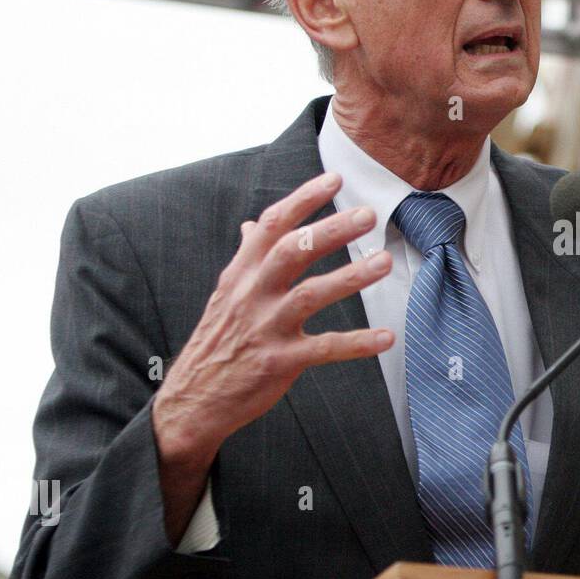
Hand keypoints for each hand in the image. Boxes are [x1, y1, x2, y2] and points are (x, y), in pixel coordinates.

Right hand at [152, 171, 394, 463]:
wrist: (193, 398)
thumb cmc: (218, 340)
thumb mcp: (226, 293)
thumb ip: (246, 257)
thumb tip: (250, 225)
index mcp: (241, 273)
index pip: (271, 225)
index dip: (303, 199)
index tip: (334, 180)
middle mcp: (252, 294)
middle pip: (291, 252)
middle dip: (330, 230)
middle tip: (368, 216)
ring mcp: (265, 328)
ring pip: (310, 294)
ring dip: (351, 277)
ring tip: (384, 262)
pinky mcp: (279, 361)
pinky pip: (324, 349)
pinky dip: (357, 343)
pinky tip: (386, 337)